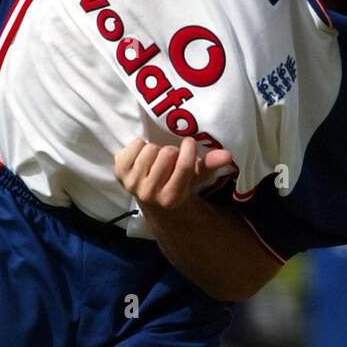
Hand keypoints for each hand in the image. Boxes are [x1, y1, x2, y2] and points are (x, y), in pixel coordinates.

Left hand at [114, 136, 233, 215]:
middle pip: (167, 152)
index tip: (189, 143)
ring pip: (150, 148)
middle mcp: (150, 194)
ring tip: (158, 160)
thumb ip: (210, 166)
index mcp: (172, 197)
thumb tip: (227, 154)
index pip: (184, 165)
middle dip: (172, 152)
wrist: (155, 203)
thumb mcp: (196, 178)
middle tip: (171, 160)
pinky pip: (135, 144)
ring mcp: (132, 184)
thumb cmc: (179, 185)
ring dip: (156, 149)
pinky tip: (144, 158)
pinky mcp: (119, 172)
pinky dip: (140, 145)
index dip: (189, 149)